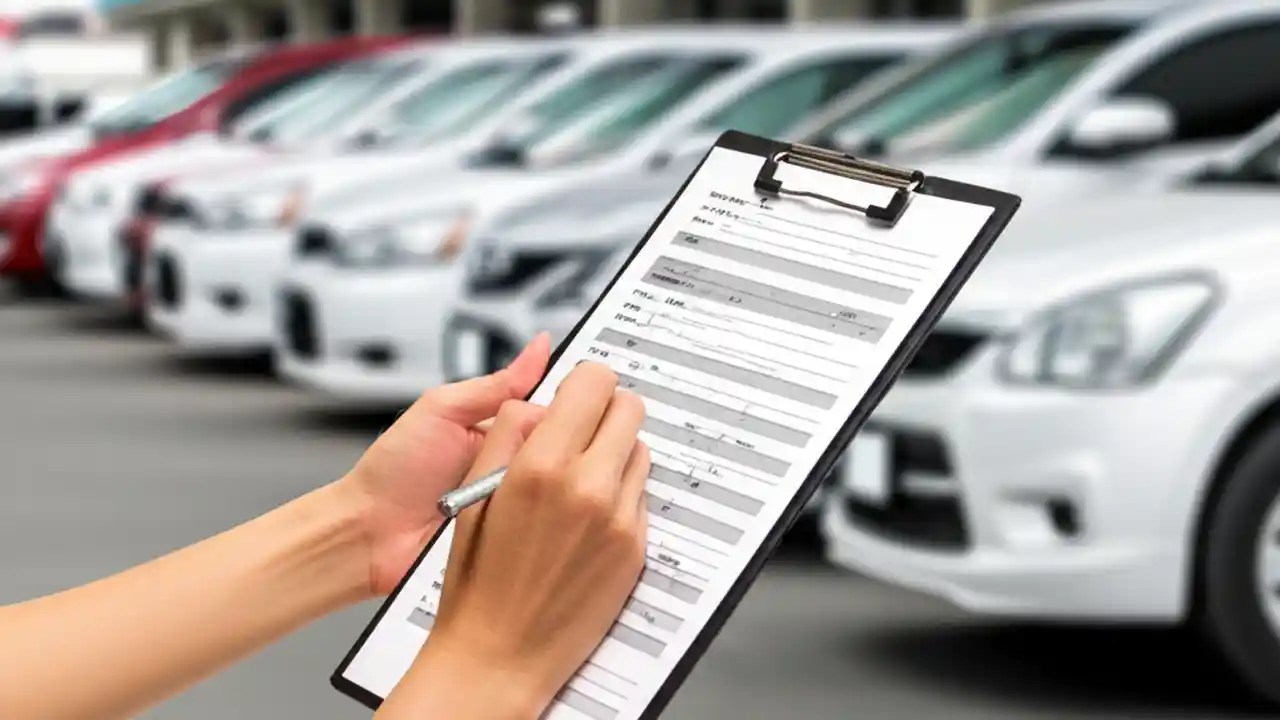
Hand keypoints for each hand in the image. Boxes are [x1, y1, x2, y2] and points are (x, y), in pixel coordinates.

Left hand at [338, 333, 550, 596]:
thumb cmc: (394, 472)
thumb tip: (537, 347)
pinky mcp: (513, 540)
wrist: (368, 534)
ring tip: (504, 483)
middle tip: (520, 451)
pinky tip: (520, 517)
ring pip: (556, 490)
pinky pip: (538, 528)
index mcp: (504, 430)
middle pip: (563, 450)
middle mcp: (516, 467)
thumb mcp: (442, 411)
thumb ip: (494, 384)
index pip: (558, 412)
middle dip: (555, 448)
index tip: (590, 400)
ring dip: (542, 487)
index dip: (575, 407)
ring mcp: (516, 506)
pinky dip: (534, 522)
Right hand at [380, 363, 650, 718]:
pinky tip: (584, 520)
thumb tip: (541, 402)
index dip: (583, 384)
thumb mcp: (473, 493)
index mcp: (542, 467)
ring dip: (614, 453)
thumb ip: (509, 434)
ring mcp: (620, 521)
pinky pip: (640, 496)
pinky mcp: (636, 549)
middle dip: (604, 411)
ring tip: (577, 482)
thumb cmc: (476, 581)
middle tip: (580, 432)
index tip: (574, 396)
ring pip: (640, 451)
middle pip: (629, 408)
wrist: (498, 655)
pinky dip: (618, 495)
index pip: (594, 383)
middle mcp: (589, 489)